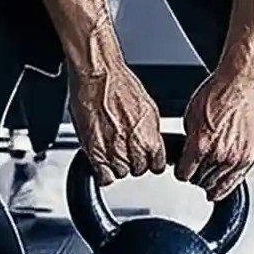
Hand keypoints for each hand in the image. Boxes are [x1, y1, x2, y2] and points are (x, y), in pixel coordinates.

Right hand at [69, 61, 166, 186]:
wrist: (98, 77)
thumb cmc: (121, 86)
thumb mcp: (148, 108)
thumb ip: (151, 131)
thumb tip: (153, 141)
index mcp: (151, 136)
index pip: (158, 166)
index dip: (151, 163)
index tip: (147, 160)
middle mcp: (134, 146)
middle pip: (139, 170)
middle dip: (133, 162)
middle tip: (125, 149)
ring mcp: (114, 150)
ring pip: (121, 173)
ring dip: (116, 166)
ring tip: (112, 150)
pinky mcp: (94, 152)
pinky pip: (103, 177)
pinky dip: (102, 172)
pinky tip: (102, 159)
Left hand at [176, 66, 253, 201]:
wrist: (243, 83)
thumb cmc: (219, 93)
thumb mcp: (192, 116)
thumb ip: (190, 140)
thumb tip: (186, 153)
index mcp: (200, 144)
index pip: (184, 174)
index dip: (181, 171)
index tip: (183, 170)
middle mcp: (219, 154)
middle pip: (200, 180)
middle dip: (196, 175)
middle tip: (197, 169)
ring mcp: (236, 157)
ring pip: (216, 184)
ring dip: (210, 181)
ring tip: (209, 175)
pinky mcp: (250, 157)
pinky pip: (235, 182)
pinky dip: (225, 188)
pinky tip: (219, 189)